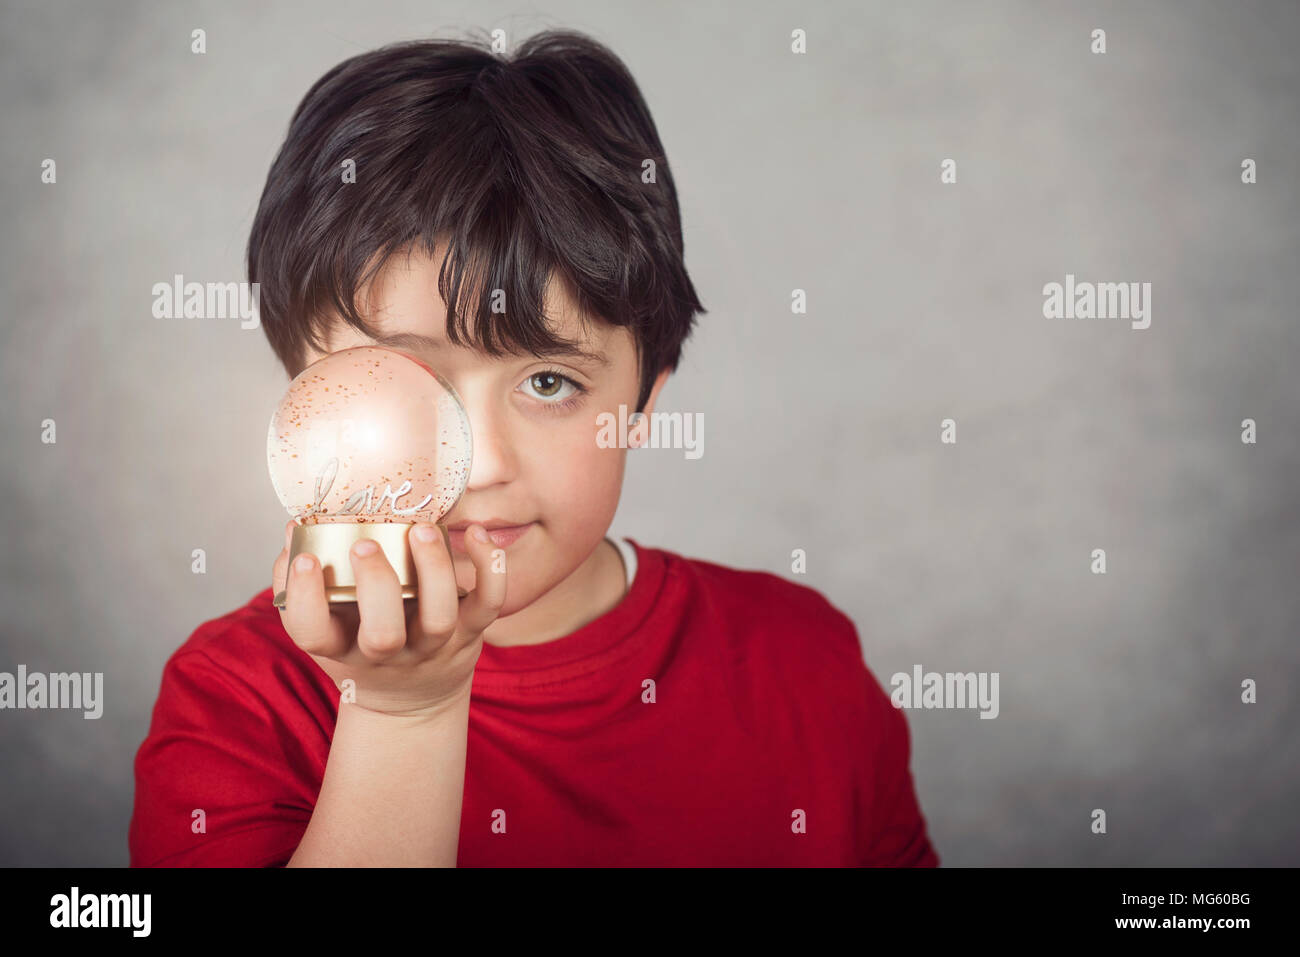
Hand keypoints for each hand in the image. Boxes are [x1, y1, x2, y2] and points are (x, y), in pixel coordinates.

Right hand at [271, 520, 506, 716]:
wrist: (412, 700)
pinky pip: (488, 604)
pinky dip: (489, 568)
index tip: (306, 558)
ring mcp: (433, 646)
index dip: (306, 598)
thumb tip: (296, 530)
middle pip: (383, 635)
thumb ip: (305, 585)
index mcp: (341, 648)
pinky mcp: (471, 634)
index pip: (313, 634)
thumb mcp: (327, 629)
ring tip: (421, 530)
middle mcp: (388, 654)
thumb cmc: (360, 646)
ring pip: (439, 619)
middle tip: (365, 544)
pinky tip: (475, 533)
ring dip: (433, 569)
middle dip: (376, 586)